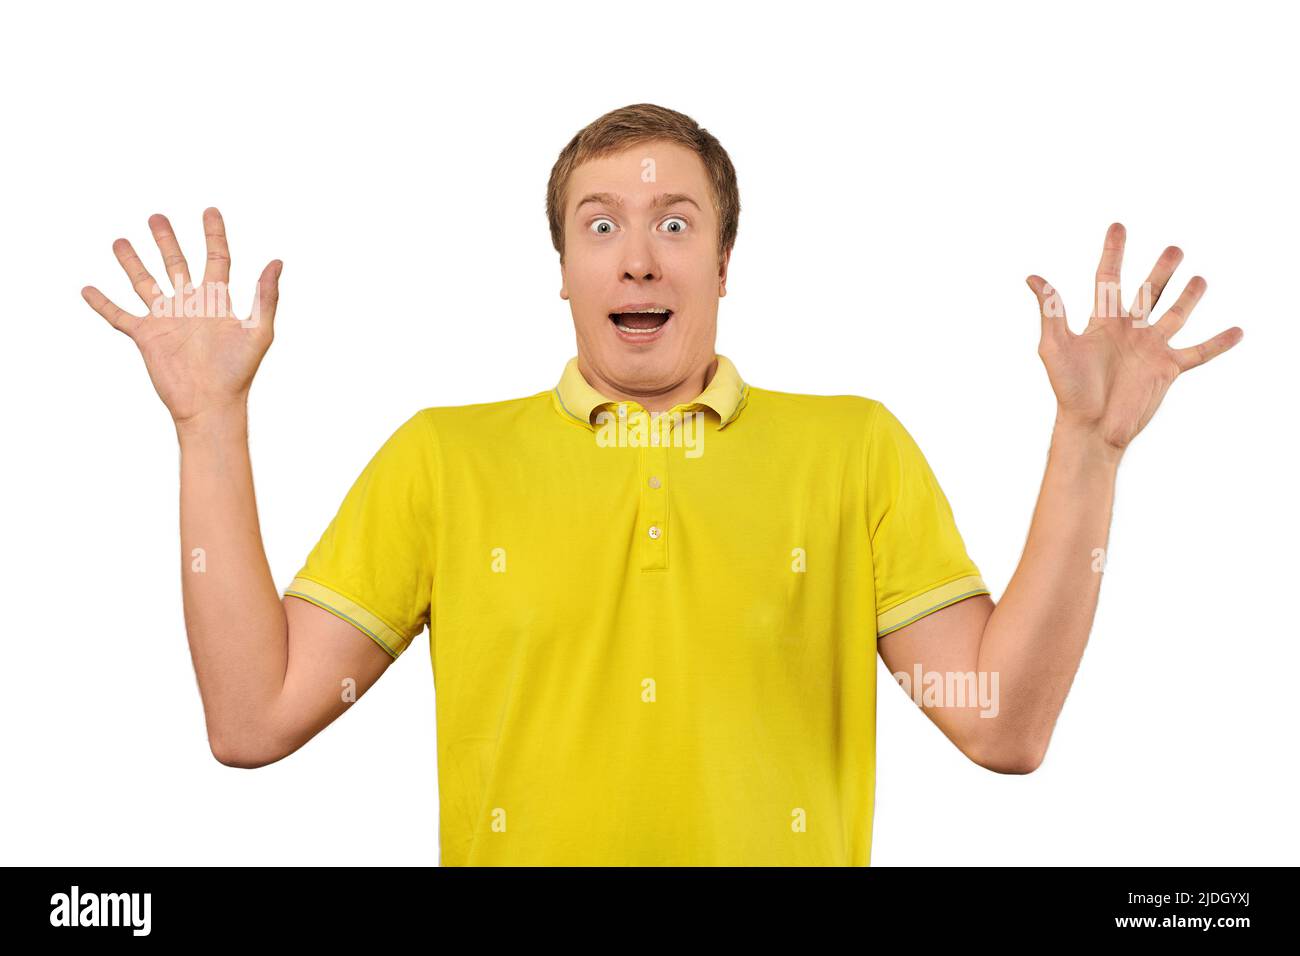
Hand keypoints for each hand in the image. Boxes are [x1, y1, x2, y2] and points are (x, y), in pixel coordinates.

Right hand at [82, 207, 281, 427]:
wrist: (211, 404)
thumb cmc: (238, 372)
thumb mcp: (258, 331)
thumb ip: (265, 296)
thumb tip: (277, 261)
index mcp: (217, 301)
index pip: (216, 258)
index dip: (214, 235)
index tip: (210, 211)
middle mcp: (190, 305)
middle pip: (175, 263)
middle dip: (166, 240)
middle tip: (156, 217)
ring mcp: (166, 319)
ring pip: (144, 282)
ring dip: (132, 262)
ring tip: (119, 241)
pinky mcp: (146, 336)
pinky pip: (119, 315)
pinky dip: (102, 303)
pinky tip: (88, 289)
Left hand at [1025, 222, 1241, 452]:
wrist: (1091, 427)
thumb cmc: (1069, 389)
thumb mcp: (1055, 346)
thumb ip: (1051, 310)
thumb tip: (1032, 277)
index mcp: (1101, 321)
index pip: (1108, 278)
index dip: (1113, 252)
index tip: (1118, 226)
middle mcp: (1128, 330)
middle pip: (1149, 291)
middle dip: (1162, 270)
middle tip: (1174, 249)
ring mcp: (1150, 348)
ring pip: (1175, 315)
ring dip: (1188, 297)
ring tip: (1200, 279)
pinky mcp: (1167, 368)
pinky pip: (1198, 352)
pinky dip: (1218, 343)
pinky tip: (1237, 331)